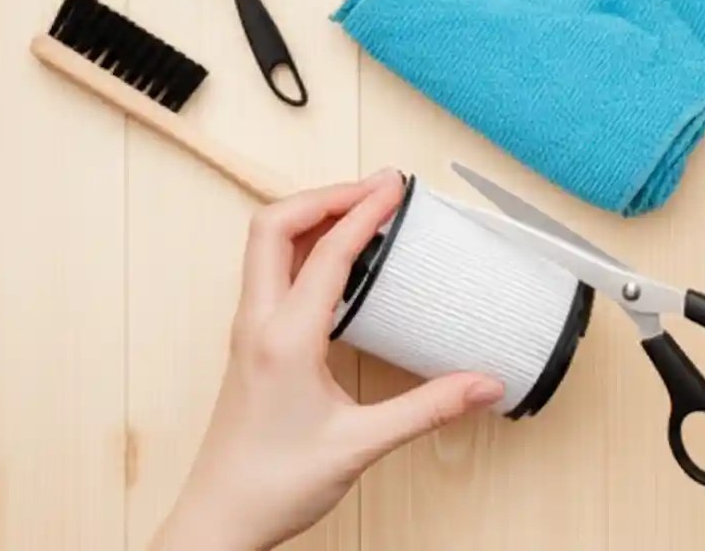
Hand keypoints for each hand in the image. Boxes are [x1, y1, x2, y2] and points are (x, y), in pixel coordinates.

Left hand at [151, 170, 504, 550]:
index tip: (395, 188)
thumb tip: (484, 384)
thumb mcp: (361, 445)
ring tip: (359, 209)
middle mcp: (258, 323)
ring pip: (266, 245)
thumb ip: (428, 408)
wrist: (220, 520)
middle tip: (376, 188)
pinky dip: (302, 247)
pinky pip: (270, 272)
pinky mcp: (251, 344)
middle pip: (275, 224)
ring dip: (310, 216)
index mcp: (284, 338)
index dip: (365, 211)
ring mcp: (249, 331)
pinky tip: (335, 260)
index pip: (327, 251)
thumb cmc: (273, 485)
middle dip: (326, 195)